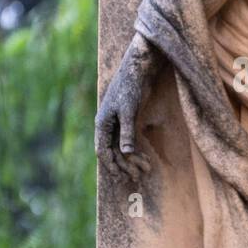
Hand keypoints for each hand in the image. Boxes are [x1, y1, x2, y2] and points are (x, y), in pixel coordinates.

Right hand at [94, 33, 158, 180]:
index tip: (119, 177)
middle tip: (137, 177)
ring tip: (145, 170)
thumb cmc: (130, 87)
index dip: (110, 165)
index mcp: (102, 123)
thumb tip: (126, 152)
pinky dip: (136, 151)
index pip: (102, 150)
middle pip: (112, 152)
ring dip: (132, 160)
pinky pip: (129, 141)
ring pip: (122, 148)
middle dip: (124, 165)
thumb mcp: (128, 110)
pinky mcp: (128, 121)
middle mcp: (107, 126)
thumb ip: (127, 132)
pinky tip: (145, 158)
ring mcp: (117, 124)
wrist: (138, 70)